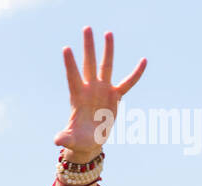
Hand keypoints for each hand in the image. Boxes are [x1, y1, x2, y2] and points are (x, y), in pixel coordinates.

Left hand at [55, 28, 146, 159]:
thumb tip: (57, 141)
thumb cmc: (78, 140)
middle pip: (89, 64)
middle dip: (88, 47)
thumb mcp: (71, 140)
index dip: (70, 64)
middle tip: (87, 28)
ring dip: (108, 50)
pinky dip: (136, 73)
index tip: (66, 48)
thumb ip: (64, 138)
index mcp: (77, 98)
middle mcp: (90, 89)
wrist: (90, 142)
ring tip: (108, 33)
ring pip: (107, 66)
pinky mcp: (115, 96)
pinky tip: (143, 61)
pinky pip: (128, 83)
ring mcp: (103, 90)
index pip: (73, 77)